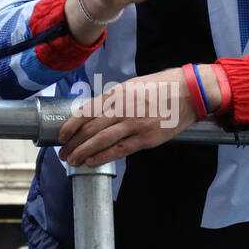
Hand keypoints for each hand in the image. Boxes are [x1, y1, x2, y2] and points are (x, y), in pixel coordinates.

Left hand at [57, 67, 202, 167]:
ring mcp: (134, 124)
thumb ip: (112, 100)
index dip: (70, 126)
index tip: (60, 136)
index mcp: (116, 94)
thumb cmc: (158, 88)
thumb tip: (93, 115)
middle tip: (62, 153)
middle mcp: (122, 108)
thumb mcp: (130, 86)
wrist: (188, 92)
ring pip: (101, 141)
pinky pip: (120, 150)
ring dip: (83, 152)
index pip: (85, 111)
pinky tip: (91, 162)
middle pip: (90, 129)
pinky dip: (103, 157)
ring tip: (72, 161)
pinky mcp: (147, 138)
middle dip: (73, 143)